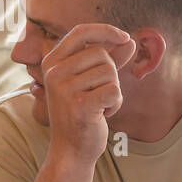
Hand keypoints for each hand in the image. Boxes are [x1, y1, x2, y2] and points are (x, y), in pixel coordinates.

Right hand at [41, 23, 136, 163]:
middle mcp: (54, 73)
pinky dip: (116, 103)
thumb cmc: (81, 113)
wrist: (70, 150)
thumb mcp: (92, 81)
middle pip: (101, 54)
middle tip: (99, 94)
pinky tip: (102, 114)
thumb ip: (109, 59)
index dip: (105, 30)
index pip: (80, 32)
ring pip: (109, 73)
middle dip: (111, 74)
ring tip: (98, 105)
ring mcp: (64, 89)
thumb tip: (129, 41)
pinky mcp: (79, 105)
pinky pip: (114, 91)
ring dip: (113, 91)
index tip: (125, 37)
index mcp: (52, 62)